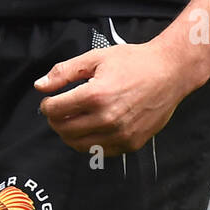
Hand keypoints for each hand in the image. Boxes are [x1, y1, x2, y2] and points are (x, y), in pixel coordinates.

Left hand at [34, 39, 188, 156]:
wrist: (169, 73)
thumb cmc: (134, 62)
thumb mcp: (95, 58)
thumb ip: (64, 72)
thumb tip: (40, 86)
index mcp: (95, 95)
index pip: (55, 110)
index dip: (46, 105)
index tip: (49, 101)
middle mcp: (107, 119)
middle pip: (64, 130)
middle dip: (55, 120)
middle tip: (59, 110)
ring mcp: (120, 134)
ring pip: (79, 145)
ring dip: (69, 134)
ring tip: (73, 119)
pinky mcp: (131, 144)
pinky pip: (100, 151)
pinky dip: (90, 142)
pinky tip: (92, 127)